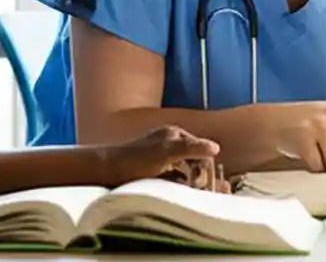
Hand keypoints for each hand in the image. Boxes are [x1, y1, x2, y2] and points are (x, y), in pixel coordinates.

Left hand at [100, 126, 221, 188]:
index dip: (205, 164)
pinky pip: (174, 177)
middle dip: (198, 173)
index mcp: (175, 134)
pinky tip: (176, 190)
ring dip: (188, 180)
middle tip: (197, 187)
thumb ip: (192, 148)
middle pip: (193, 158)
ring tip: (188, 190)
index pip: (200, 148)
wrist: (109, 169)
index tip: (204, 180)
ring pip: (184, 169)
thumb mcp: (168, 152)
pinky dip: (177, 183)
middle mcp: (170, 142)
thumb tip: (216, 148)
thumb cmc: (138, 159)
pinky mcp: (154, 169)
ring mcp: (162, 156)